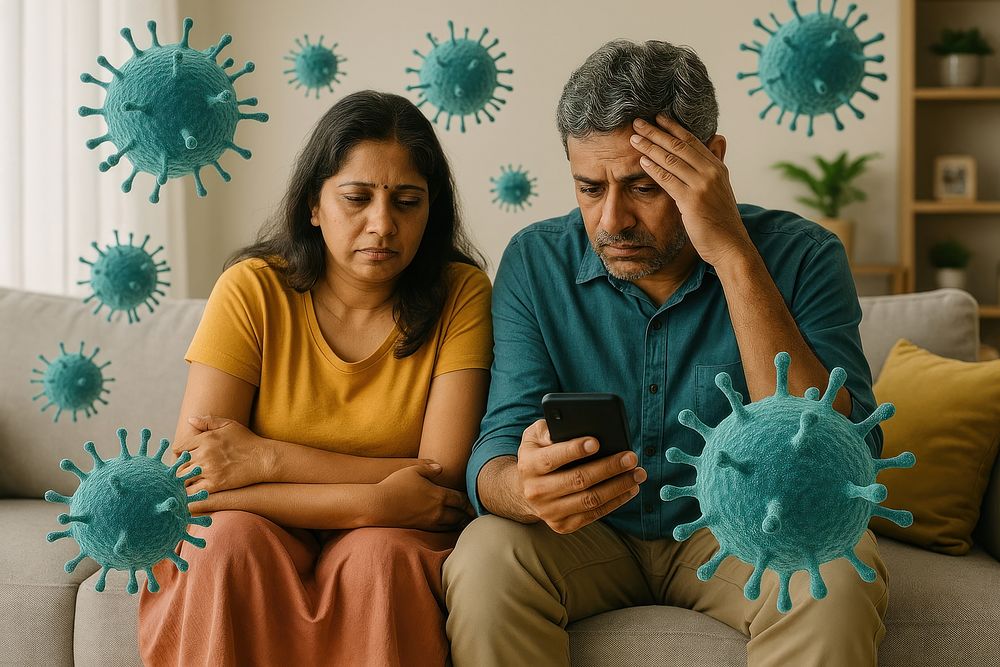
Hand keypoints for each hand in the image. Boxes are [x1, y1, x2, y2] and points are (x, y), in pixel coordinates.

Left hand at [174, 416, 274, 493]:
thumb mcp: (229, 425)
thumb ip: (208, 421)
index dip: (179, 454)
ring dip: (183, 481)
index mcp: (205, 439)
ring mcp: (209, 470)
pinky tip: (193, 491)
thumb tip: (189, 420)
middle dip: (180, 468)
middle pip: (179, 464)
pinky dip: (189, 492)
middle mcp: (204, 454)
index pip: (178, 448)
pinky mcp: (215, 484)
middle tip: (184, 472)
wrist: (263, 458)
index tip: (184, 458)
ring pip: (183, 478)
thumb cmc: (247, 440)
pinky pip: (193, 490)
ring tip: (186, 483)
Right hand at [374, 462, 474, 531]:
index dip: (469, 502)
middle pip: (459, 515)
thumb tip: (441, 468)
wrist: (380, 505)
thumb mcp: (413, 470)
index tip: (475, 503)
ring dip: (459, 523)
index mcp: (439, 495)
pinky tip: (448, 526)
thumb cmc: (395, 485)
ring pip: (451, 525)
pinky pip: (441, 531)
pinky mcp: (421, 528)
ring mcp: (430, 521)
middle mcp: (438, 511)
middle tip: (473, 514)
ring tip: (463, 520)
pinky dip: (448, 528)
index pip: (461, 499)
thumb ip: (429, 468)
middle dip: (467, 514)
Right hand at [516, 419, 645, 533]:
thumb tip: (565, 428)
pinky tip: (630, 489)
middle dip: (608, 468)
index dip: (574, 450)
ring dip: (618, 487)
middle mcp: (536, 491)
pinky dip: (615, 502)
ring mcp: (549, 511)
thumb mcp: (534, 436)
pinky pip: (594, 515)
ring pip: (590, 500)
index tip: (597, 442)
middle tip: (631, 457)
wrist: (524, 490)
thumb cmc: (538, 454)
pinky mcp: (562, 525)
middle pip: (578, 480)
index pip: (552, 458)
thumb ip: (547, 429)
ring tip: (637, 474)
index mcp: (528, 465)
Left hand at [630, 114, 753, 267]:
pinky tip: (641, 161)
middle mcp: (712, 172)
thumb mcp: (720, 189)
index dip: (673, 127)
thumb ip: (715, 166)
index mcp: (717, 167)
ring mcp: (703, 185)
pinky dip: (654, 169)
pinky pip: (669, 180)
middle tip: (637, 122)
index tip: (657, 117)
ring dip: (650, 147)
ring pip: (672, 160)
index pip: (692, 141)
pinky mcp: (692, 200)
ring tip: (634, 138)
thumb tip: (717, 140)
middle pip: (679, 146)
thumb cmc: (721, 220)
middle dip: (656, 132)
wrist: (730, 245)